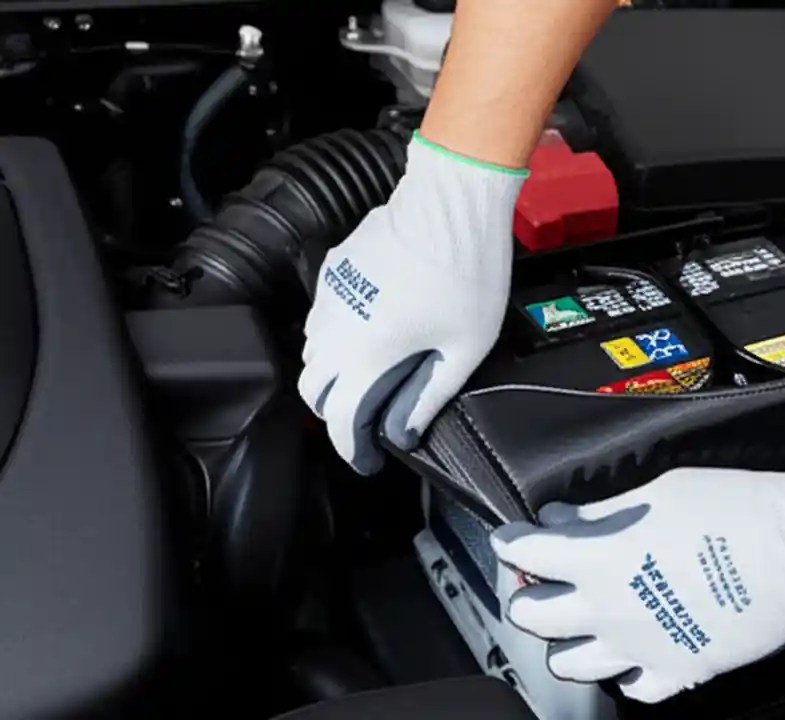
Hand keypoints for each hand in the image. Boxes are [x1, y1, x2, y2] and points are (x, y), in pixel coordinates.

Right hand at [298, 133, 526, 474]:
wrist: (452, 202)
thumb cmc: (466, 270)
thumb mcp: (464, 349)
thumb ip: (430, 395)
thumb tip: (406, 429)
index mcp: (364, 354)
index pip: (340, 419)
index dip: (352, 450)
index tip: (368, 460)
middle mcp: (334, 326)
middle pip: (313, 388)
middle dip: (335, 413)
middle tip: (368, 421)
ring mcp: (330, 293)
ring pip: (312, 350)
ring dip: (332, 372)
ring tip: (373, 377)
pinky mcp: (335, 267)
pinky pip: (322, 315)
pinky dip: (335, 335)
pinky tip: (374, 330)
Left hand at [490, 460, 784, 703]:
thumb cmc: (735, 507)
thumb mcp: (657, 491)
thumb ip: (600, 511)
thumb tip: (562, 517)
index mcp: (597, 557)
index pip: (526, 550)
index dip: (512, 539)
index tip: (514, 534)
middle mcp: (607, 609)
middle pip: (532, 614)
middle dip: (527, 591)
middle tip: (543, 577)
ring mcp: (640, 647)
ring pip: (569, 663)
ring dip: (565, 640)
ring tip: (579, 621)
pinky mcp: (678, 671)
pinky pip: (633, 687)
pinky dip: (624, 674)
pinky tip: (631, 653)